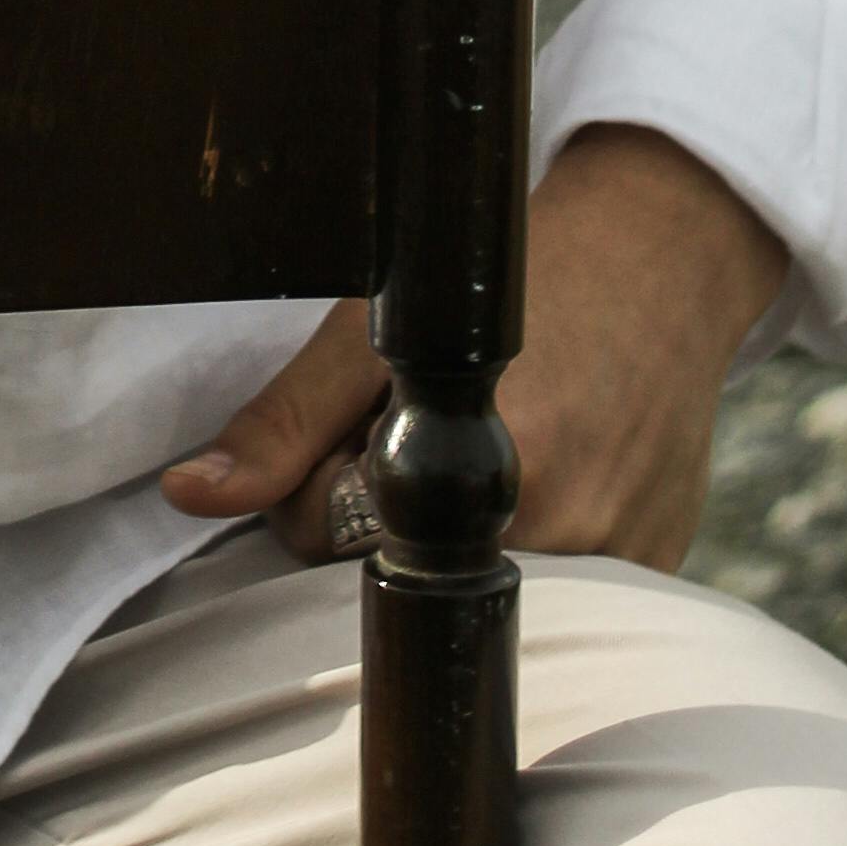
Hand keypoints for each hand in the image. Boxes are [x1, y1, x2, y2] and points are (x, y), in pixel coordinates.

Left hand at [158, 127, 789, 574]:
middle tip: (429, 419)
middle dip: (390, 510)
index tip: (364, 413)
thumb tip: (190, 496)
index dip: (324, 472)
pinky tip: (555, 460)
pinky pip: (562, 590)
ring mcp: (616, 564)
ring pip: (476, 586)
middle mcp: (552, 539)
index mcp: (469, 482)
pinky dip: (539, 539)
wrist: (656, 255)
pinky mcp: (656, 571)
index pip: (328, 543)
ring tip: (500, 433)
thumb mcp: (374, 330)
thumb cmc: (509, 280)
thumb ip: (282, 422)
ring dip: (463, 529)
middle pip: (403, 576)